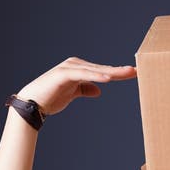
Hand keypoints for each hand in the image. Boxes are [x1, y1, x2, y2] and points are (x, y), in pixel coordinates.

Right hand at [15, 57, 136, 116]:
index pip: (102, 71)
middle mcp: (75, 65)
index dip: (118, 73)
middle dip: (119, 70)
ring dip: (112, 71)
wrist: (33, 103)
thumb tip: (98, 90)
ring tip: (127, 73)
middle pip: (102, 69)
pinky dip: (96, 76)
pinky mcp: (64, 74)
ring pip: (95, 70)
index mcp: (79, 69)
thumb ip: (85, 89)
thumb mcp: (73, 93)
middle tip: (135, 71)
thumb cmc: (52, 97)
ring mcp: (69, 68)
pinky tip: (108, 78)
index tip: (133, 74)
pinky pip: (83, 74)